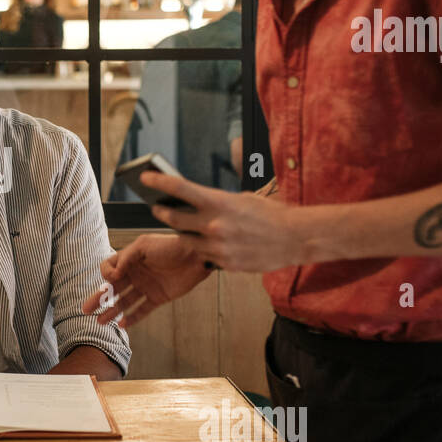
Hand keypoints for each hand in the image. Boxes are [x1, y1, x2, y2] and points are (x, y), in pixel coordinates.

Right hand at [82, 232, 211, 328]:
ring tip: (101, 321)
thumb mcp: (144, 245)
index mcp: (130, 259)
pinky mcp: (158, 297)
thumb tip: (113, 274)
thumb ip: (126, 258)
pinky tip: (122, 324)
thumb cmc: (170, 246)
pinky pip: (142, 310)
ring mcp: (146, 286)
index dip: (106, 274)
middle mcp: (136, 274)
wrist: (196, 256)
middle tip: (86, 309)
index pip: (109, 269)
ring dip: (112, 311)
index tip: (113, 276)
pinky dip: (132, 317)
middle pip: (112, 289)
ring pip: (124, 301)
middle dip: (98, 299)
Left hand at [138, 170, 303, 272]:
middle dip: (162, 211)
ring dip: (184, 233)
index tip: (146, 178)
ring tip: (187, 227)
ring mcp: (217, 247)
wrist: (295, 238)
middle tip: (156, 207)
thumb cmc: (272, 215)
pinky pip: (204, 255)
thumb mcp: (243, 199)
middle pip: (173, 218)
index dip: (158, 181)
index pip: (180, 189)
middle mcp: (214, 225)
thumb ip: (217, 202)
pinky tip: (211, 243)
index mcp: (219, 203)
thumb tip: (196, 201)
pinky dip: (204, 249)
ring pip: (186, 240)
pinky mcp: (224, 263)